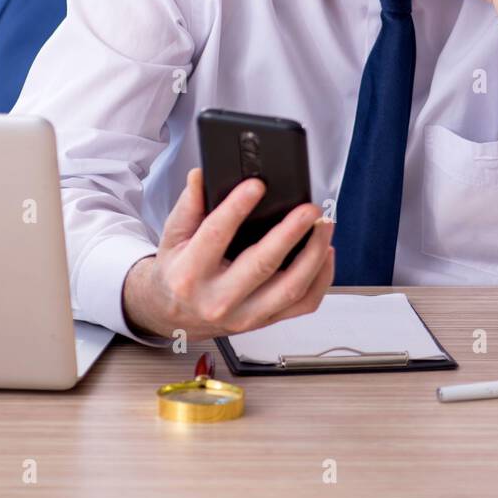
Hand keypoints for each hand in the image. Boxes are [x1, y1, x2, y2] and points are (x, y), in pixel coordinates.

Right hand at [122, 169, 333, 340]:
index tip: (257, 186)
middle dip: (290, 233)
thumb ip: (188, 206)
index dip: (236, 208)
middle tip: (309, 209)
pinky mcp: (265, 321)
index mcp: (190, 274)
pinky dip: (321, 279)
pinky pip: (303, 304)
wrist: (175, 317)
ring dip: (314, 254)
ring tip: (324, 226)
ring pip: (290, 288)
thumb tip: (200, 176)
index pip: (215, 236)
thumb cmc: (176, 274)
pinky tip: (325, 253)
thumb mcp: (172, 237)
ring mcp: (245, 315)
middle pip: (262, 265)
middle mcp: (218, 299)